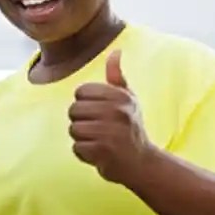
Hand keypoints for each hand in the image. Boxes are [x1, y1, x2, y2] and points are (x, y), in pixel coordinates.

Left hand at [67, 49, 155, 185]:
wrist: (141, 163)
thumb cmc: (130, 127)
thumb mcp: (128, 99)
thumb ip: (117, 77)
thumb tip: (115, 51)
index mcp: (120, 96)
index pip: (81, 91)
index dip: (85, 103)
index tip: (99, 113)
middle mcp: (116, 111)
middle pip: (74, 110)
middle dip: (81, 121)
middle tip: (99, 130)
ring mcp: (110, 131)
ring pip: (73, 129)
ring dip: (82, 139)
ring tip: (99, 141)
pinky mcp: (103, 151)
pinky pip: (77, 147)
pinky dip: (84, 153)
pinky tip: (99, 153)